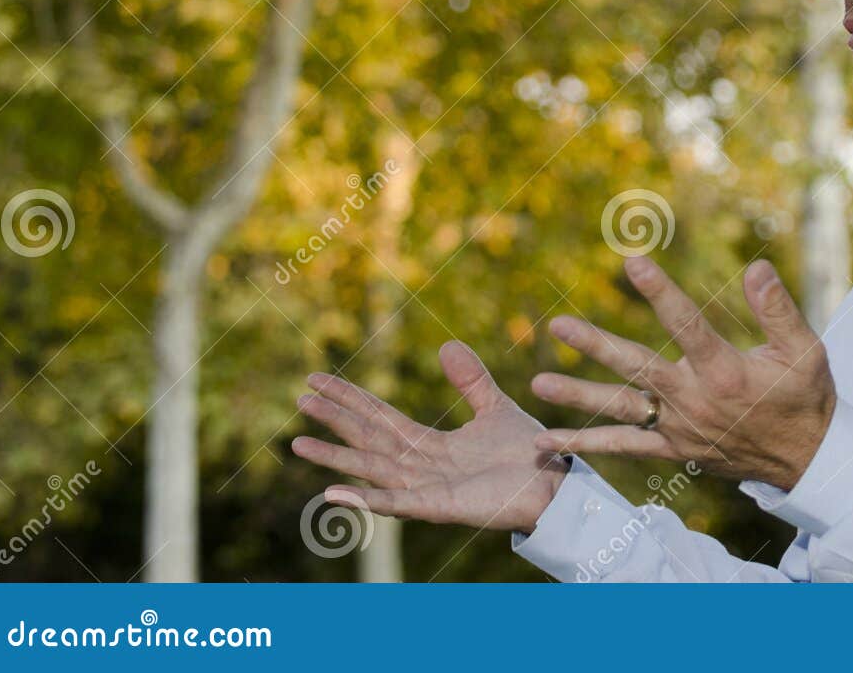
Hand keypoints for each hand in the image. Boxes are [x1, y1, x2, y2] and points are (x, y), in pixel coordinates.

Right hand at [292, 340, 565, 532]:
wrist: (554, 484)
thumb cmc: (524, 454)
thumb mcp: (493, 406)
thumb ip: (470, 380)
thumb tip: (446, 344)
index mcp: (430, 443)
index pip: (380, 416)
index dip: (350, 398)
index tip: (317, 379)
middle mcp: (420, 466)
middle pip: (368, 437)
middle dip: (335, 419)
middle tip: (301, 399)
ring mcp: (426, 488)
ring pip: (371, 468)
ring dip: (335, 457)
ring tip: (298, 442)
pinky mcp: (438, 507)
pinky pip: (395, 504)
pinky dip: (364, 499)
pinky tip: (332, 493)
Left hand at [530, 256, 835, 490]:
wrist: (806, 459)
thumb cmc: (805, 396)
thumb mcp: (805, 350)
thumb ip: (778, 309)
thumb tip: (755, 267)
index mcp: (726, 372)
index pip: (686, 325)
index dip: (659, 293)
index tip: (633, 262)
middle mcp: (696, 401)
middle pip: (638, 368)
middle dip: (596, 346)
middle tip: (558, 325)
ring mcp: (680, 429)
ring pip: (622, 409)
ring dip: (578, 397)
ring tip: (537, 384)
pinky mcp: (673, 449)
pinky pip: (624, 447)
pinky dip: (586, 444)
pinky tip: (547, 439)